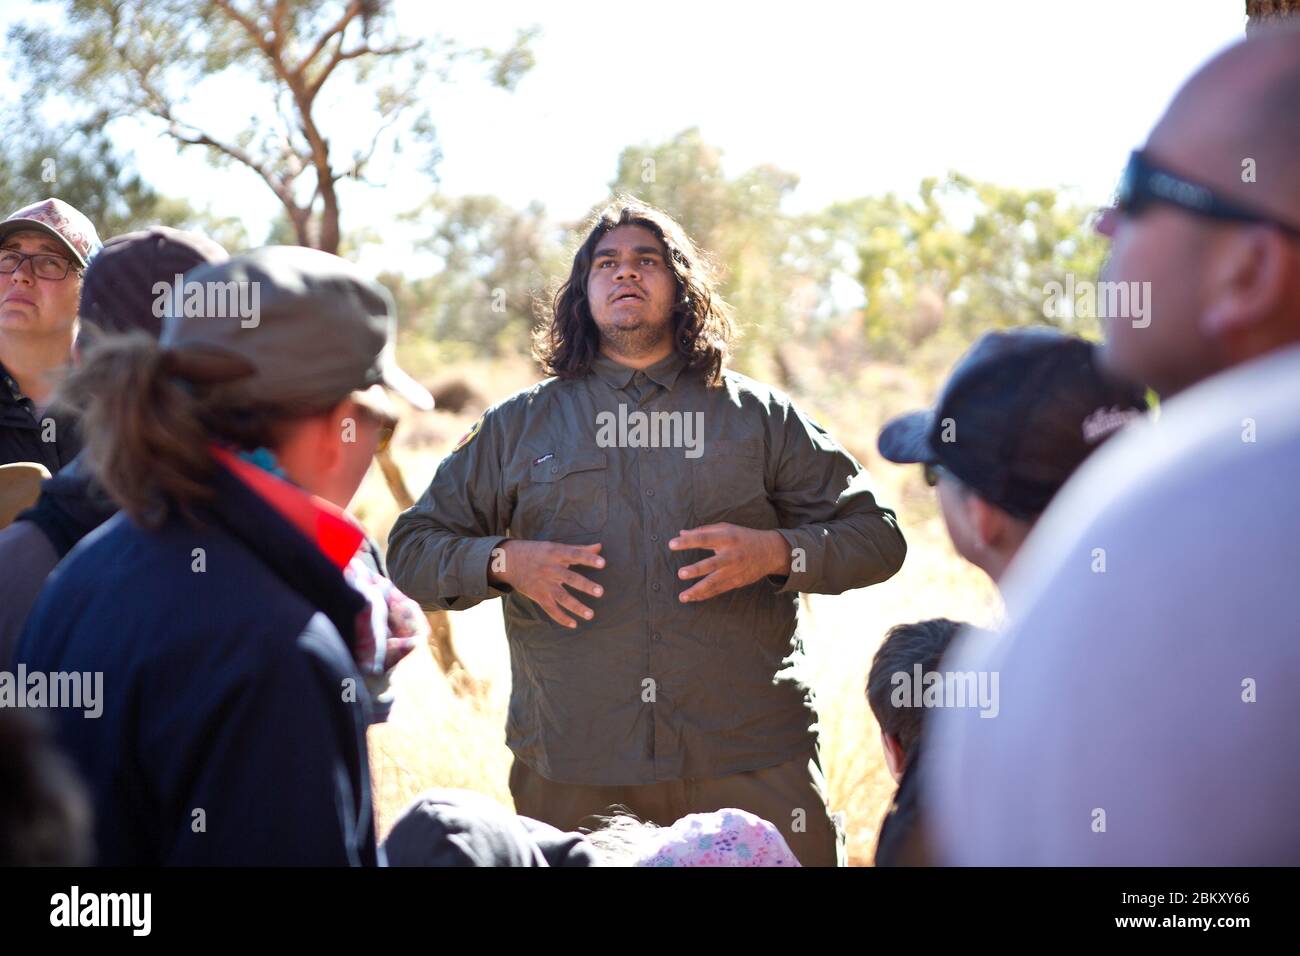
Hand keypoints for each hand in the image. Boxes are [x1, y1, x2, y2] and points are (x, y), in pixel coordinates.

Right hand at [490, 539, 605, 627]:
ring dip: (576, 606)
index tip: (603, 563)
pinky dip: (561, 618)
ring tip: (590, 615)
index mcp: (556, 553)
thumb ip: (579, 549)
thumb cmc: (538, 552)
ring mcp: (544, 583)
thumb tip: (600, 547)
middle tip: (600, 592)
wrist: (508, 560)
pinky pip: (550, 609)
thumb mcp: (556, 547)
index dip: (588, 558)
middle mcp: (550, 568)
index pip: (575, 555)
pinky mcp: (538, 595)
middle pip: (570, 578)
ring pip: (562, 597)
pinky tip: (574, 624)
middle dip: (585, 585)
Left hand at [669, 524, 789, 602]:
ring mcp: (735, 570)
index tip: (671, 544)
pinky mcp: (737, 581)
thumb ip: (703, 531)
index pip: (704, 538)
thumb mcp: (726, 528)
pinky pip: (719, 590)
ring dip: (698, 590)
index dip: (688, 541)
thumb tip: (681, 533)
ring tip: (682, 596)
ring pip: (714, 582)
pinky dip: (705, 595)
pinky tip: (693, 598)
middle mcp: (731, 555)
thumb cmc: (742, 537)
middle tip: (681, 573)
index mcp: (726, 538)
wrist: (769, 552)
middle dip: (696, 570)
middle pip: (712, 563)